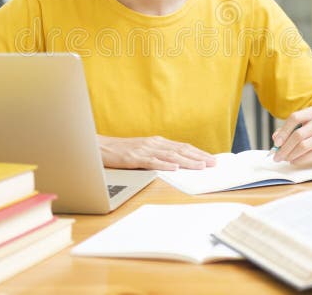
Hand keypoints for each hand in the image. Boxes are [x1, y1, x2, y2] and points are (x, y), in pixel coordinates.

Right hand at [97, 135, 217, 170]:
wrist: (99, 147)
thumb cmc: (121, 151)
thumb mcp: (142, 150)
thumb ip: (157, 155)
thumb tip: (176, 163)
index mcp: (156, 142)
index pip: (182, 147)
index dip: (198, 152)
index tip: (211, 159)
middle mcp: (153, 143)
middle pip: (180, 150)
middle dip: (198, 157)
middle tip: (213, 164)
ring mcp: (144, 149)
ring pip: (170, 155)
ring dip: (187, 161)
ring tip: (200, 166)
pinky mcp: (133, 157)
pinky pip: (151, 161)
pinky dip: (164, 164)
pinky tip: (174, 168)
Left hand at [271, 107, 311, 165]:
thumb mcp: (302, 128)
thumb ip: (288, 131)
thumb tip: (276, 138)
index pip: (295, 117)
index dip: (284, 131)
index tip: (276, 143)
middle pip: (298, 134)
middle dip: (285, 147)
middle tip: (277, 156)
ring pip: (303, 146)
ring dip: (290, 154)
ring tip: (284, 158)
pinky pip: (310, 155)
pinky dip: (299, 159)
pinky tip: (294, 161)